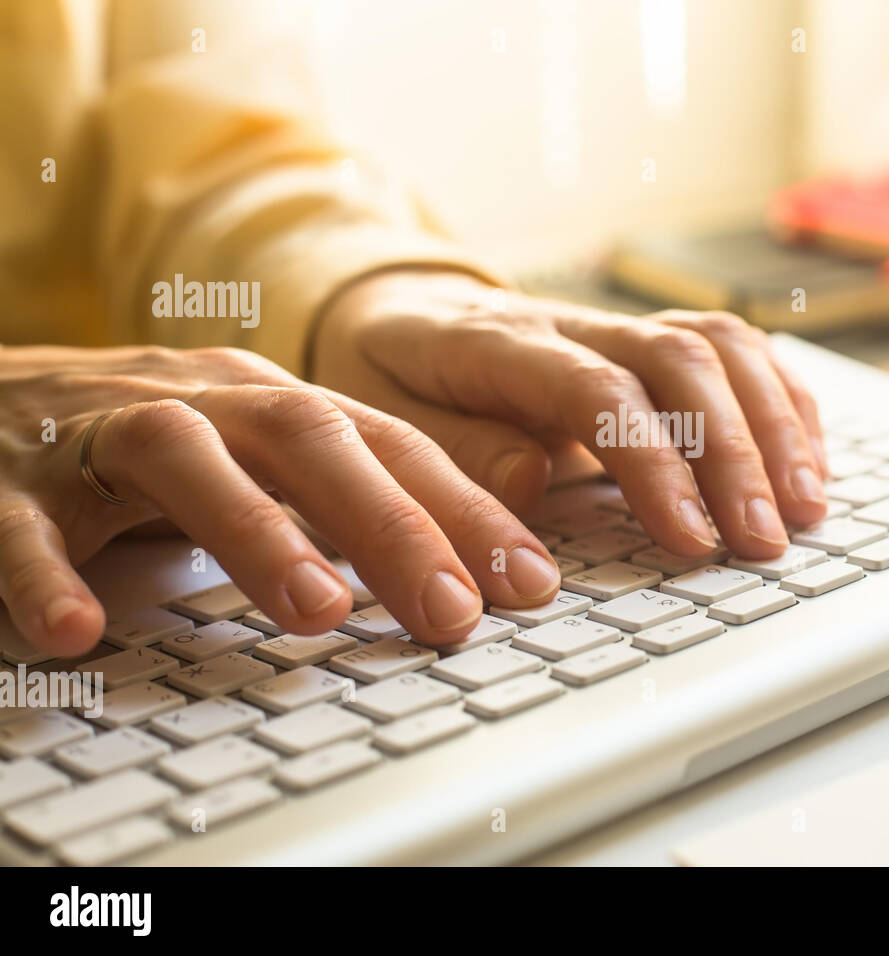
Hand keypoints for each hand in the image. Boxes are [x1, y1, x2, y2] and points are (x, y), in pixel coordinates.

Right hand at [0, 345, 561, 654]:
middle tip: (454, 612)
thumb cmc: (151, 445)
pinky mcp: (9, 483)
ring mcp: (103, 433)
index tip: (531, 582)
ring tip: (317, 611)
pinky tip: (80, 632)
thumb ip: (345, 499)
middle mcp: (203, 402)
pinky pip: (25, 525)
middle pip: (310, 440)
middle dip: (392, 524)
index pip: (390, 446)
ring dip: (255, 533)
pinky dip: (49, 574)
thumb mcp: (261, 456)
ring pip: (183, 459)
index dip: (466, 509)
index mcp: (272, 401)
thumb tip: (467, 571)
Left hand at [312, 271, 828, 559]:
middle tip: (763, 541)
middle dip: (735, 453)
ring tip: (803, 510)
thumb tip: (538, 478)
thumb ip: (455, 452)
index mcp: (500, 344)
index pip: (598, 391)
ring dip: (773, 427)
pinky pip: (734, 351)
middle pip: (680, 361)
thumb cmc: (394, 375)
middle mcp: (574, 325)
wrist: (400, 309)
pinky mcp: (649, 341)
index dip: (655, 463)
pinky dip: (779, 403)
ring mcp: (618, 326)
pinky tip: (802, 462)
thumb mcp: (386, 421)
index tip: (692, 539)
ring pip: (720, 347)